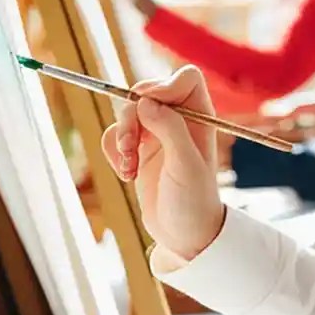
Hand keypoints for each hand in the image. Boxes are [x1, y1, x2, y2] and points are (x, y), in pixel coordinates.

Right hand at [101, 66, 223, 261]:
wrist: (183, 235)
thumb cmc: (193, 201)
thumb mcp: (185, 166)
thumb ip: (170, 130)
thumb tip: (145, 101)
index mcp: (201, 117)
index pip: (185, 79)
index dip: (164, 84)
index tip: (147, 106)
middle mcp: (180, 120)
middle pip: (146, 93)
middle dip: (131, 119)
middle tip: (131, 148)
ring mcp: (157, 134)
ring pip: (126, 114)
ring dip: (121, 139)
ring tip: (129, 169)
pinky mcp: (138, 150)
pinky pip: (115, 135)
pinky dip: (114, 152)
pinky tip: (127, 175)